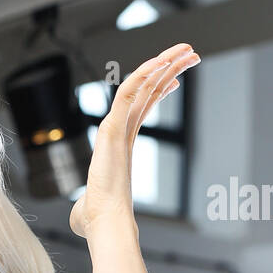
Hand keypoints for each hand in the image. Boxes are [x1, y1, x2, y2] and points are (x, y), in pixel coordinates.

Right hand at [69, 44, 200, 237]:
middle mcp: (116, 131)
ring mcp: (113, 127)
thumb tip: (83, 217)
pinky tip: (163, 60)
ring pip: (140, 85)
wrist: (103, 223)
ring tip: (187, 50)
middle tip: (189, 54)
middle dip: (167, 69)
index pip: (140, 109)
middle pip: (144, 91)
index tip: (175, 80)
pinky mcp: (110, 128)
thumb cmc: (97, 219)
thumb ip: (93, 202)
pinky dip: (145, 73)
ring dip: (164, 64)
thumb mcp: (95, 205)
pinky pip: (128, 92)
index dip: (157, 90)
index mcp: (118, 145)